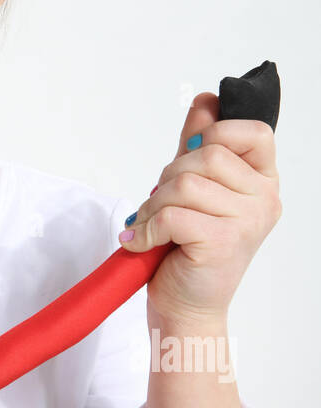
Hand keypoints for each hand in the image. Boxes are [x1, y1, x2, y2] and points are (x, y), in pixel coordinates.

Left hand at [117, 91, 282, 325]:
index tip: (188, 153)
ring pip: (186, 182)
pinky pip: (174, 214)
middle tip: (159, 203)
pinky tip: (143, 242)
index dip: (216, 132)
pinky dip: (148, 228)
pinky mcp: (224, 242)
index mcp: (263, 181)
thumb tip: (206, 100)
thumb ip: (198, 144)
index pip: (253, 131)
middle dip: (168, 176)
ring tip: (150, 225)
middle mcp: (265, 199)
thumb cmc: (187, 249)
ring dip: (154, 204)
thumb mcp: (193, 188)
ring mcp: (248, 221)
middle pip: (208, 154)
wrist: (185, 307)